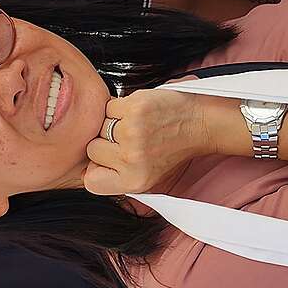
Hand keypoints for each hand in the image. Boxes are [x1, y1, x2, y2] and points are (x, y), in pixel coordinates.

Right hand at [83, 90, 222, 194]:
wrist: (200, 124)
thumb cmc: (173, 148)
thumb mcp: (149, 176)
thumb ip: (118, 177)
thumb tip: (88, 169)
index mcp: (134, 181)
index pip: (91, 181)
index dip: (97, 167)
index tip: (109, 160)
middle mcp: (132, 160)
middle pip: (92, 149)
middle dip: (107, 142)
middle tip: (132, 139)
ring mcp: (132, 133)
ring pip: (99, 126)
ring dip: (114, 122)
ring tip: (137, 125)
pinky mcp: (135, 109)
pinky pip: (109, 106)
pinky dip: (121, 107)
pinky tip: (139, 113)